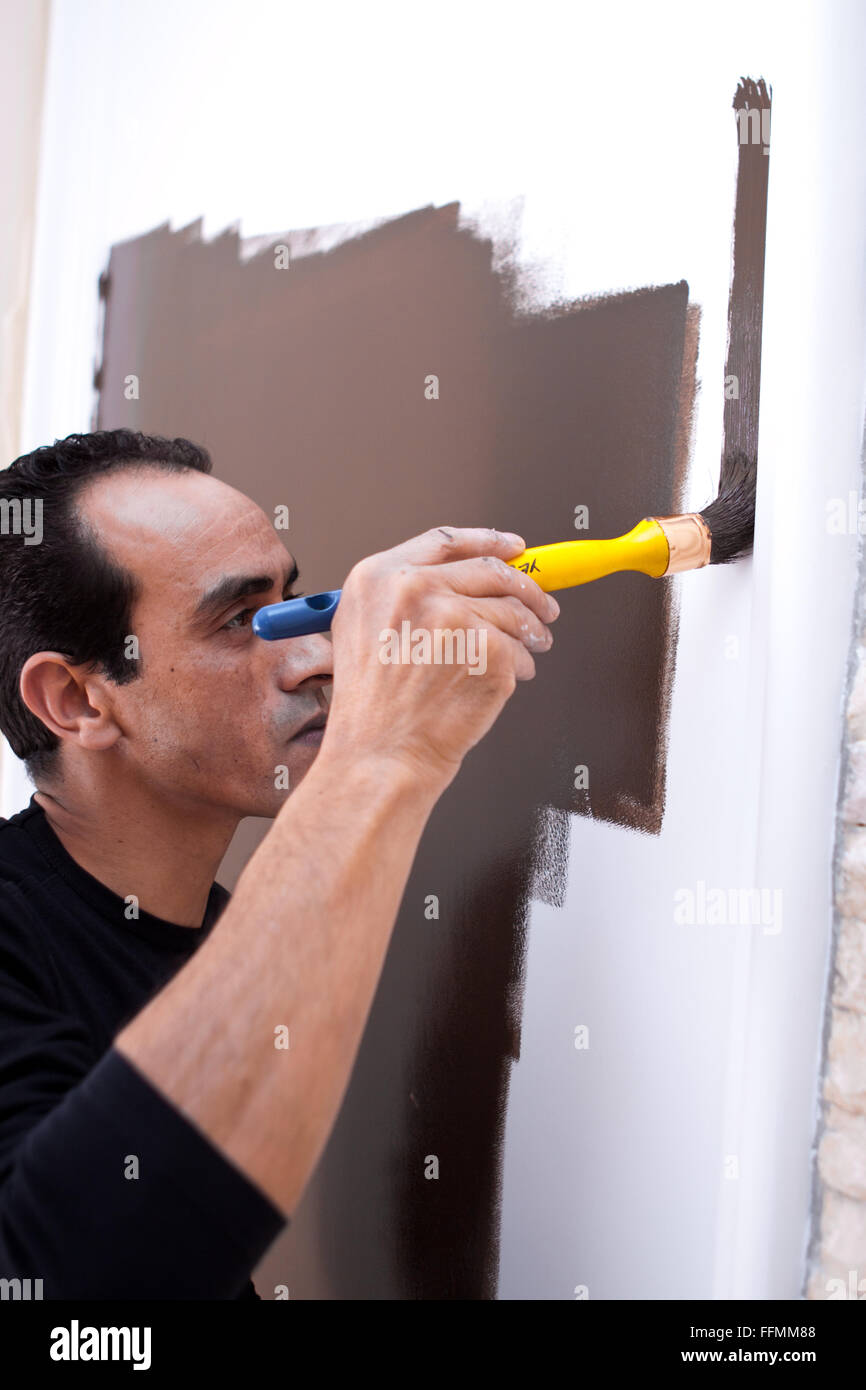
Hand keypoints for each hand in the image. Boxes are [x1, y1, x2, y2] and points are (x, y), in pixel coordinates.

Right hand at [323, 526, 558, 788]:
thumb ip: (404, 598)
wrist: (381, 755)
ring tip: (532, 647)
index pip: (446, 542)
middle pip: (490, 570)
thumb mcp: (363, 633)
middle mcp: (414, 588)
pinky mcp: (487, 648)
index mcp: (379, 577)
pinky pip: (520, 648)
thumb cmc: (372, 710)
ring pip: (513, 610)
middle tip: (543, 603)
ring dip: (531, 630)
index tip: (512, 547)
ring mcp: (454, 616)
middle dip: (527, 588)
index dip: (487, 542)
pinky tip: (511, 679)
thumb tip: (464, 583)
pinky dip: (523, 665)